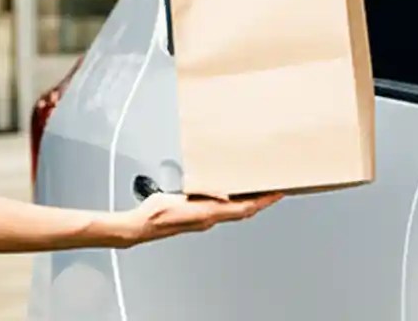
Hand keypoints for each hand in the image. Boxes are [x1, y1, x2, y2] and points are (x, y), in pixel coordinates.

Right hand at [122, 191, 283, 246]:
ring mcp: (205, 220)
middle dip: (261, 201)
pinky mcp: (199, 218)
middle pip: (244, 211)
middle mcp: (209, 219)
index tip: (276, 194)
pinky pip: (225, 211)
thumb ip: (201, 196)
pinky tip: (235, 195)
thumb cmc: (154, 214)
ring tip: (261, 191)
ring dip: (250, 202)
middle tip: (275, 191)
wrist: (141, 227)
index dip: (262, 201)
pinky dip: (236, 203)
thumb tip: (224, 196)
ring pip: (236, 212)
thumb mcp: (178, 199)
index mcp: (207, 214)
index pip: (243, 209)